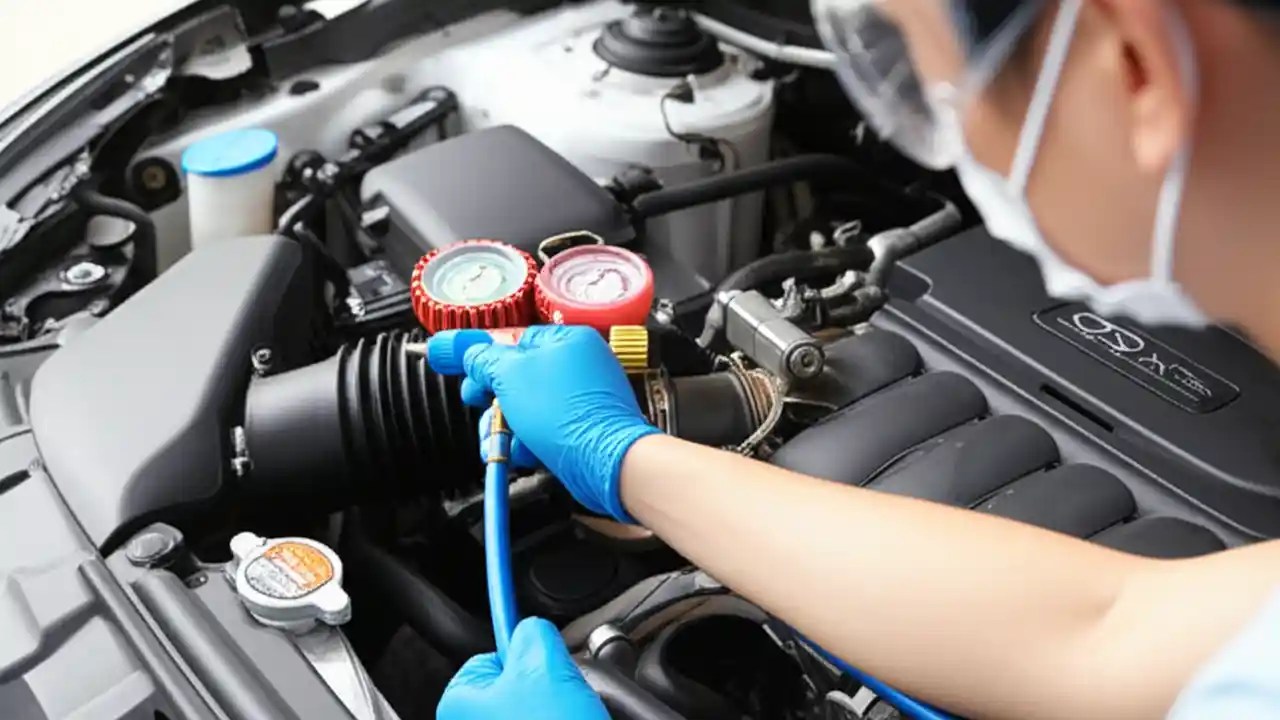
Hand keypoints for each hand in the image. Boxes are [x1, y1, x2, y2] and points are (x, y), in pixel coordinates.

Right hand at [430, 325, 659, 521]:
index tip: (463, 368)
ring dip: (505, 427)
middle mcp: (579, 365)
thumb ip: (485, 360)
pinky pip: (544, 429)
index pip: (514, 340)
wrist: (607, 462)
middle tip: (479, 405)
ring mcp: (583, 398)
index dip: (484, 357)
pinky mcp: (582, 428)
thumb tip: (472, 353)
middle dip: (492, 398)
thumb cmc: (566, 414)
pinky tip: (522, 454)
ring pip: (527, 407)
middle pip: (517, 376)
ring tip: (497, 441)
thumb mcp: (510, 376)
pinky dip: (528, 442)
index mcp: (567, 340)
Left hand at [437, 617, 608, 719]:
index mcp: (459, 702)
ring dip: (567, 714)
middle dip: (553, 691)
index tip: (549, 667)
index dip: (531, 658)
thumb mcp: (544, 664)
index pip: (495, 654)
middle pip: (524, 687)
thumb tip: (533, 631)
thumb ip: (532, 632)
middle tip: (568, 704)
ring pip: (543, 712)